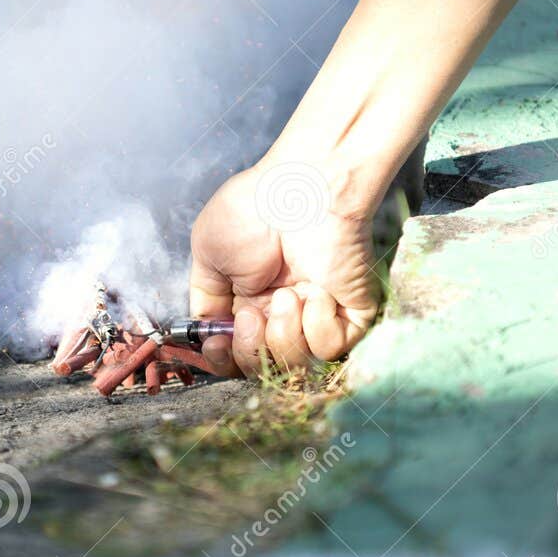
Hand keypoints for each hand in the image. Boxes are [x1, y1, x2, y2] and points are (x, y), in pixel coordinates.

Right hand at [188, 158, 382, 377]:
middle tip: (253, 314)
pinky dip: (318, 325)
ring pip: (297, 364)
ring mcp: (317, 315)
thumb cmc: (251, 211)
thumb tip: (211, 333)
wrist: (299, 188)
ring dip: (284, 335)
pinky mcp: (351, 312)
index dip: (224, 360)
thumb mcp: (207, 255)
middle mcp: (283, 315)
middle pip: (264, 368)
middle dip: (251, 350)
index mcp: (248, 303)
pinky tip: (315, 292)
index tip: (217, 345)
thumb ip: (206, 301)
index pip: (236, 355)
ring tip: (288, 294)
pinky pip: (331, 348)